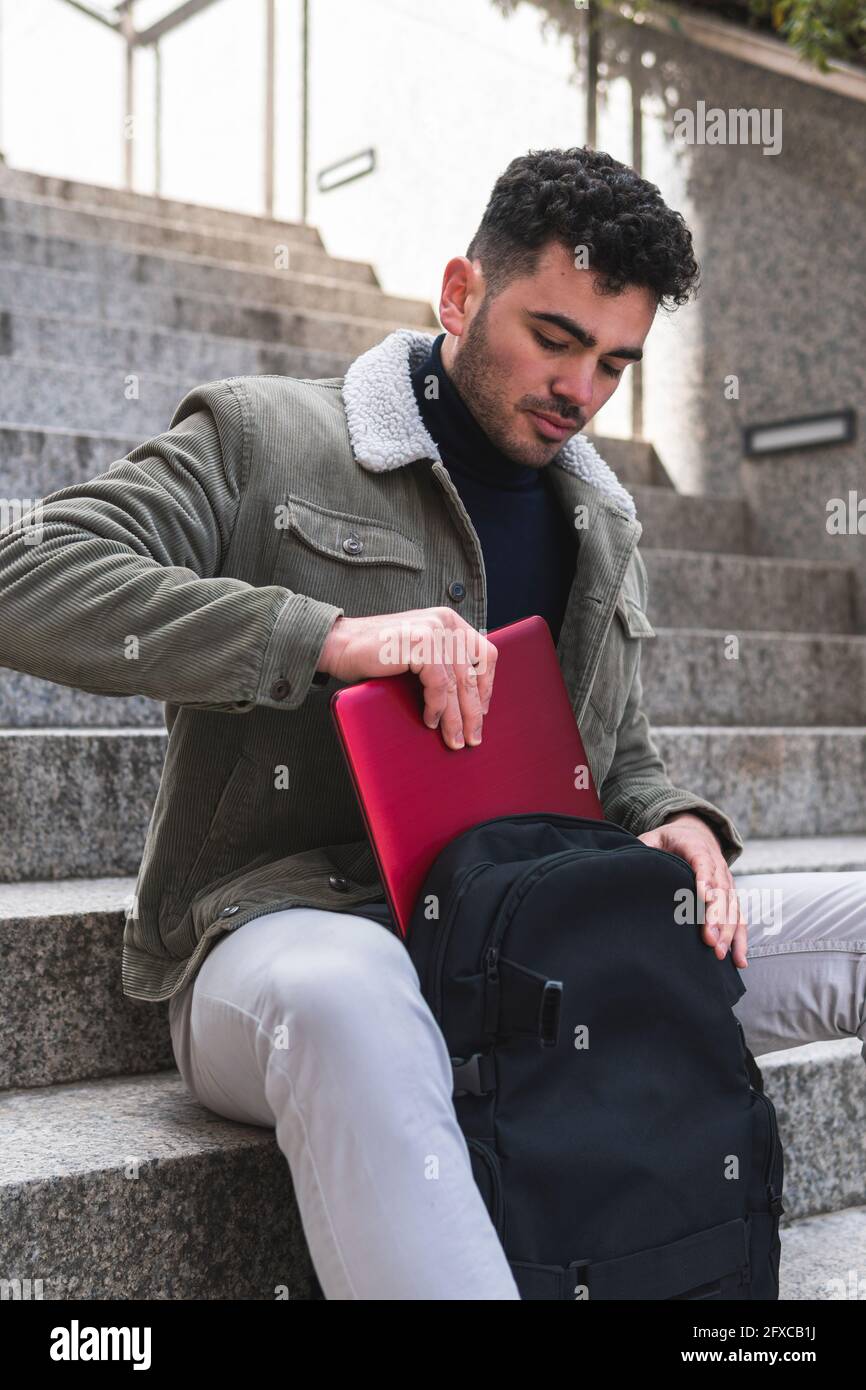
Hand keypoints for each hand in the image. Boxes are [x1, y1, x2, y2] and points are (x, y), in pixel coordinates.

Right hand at [318, 608, 497, 751]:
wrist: (340, 644)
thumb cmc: (377, 653)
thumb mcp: (418, 652)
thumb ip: (442, 662)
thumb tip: (468, 700)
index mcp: (449, 621)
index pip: (485, 654)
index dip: (487, 686)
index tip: (482, 711)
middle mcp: (445, 622)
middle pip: (471, 674)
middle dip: (473, 711)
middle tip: (473, 737)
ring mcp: (433, 630)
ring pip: (456, 684)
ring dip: (456, 718)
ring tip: (455, 739)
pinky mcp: (420, 644)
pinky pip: (438, 685)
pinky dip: (437, 708)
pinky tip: (430, 722)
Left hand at [637, 812, 747, 967]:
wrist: (696, 835)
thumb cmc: (670, 841)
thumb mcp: (655, 838)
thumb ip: (645, 847)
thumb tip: (632, 862)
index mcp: (697, 848)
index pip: (703, 862)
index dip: (705, 878)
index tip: (704, 896)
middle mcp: (717, 865)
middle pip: (721, 891)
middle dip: (717, 916)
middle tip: (709, 939)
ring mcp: (726, 882)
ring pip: (732, 907)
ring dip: (728, 931)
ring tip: (720, 953)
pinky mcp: (731, 897)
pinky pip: (739, 918)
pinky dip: (740, 939)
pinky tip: (739, 960)